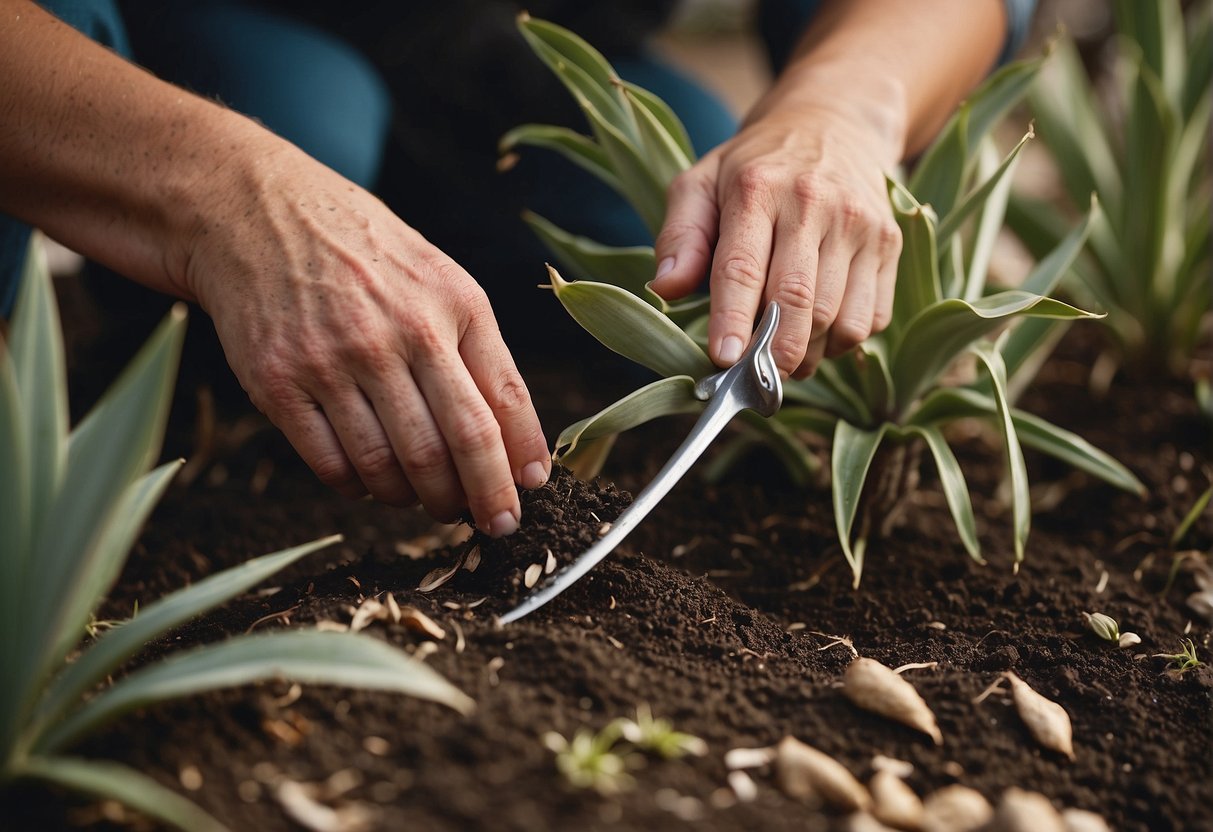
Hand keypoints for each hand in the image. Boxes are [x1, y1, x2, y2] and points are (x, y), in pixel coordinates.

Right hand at [183, 139, 550, 535]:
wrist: (257, 213)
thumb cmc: (369, 257)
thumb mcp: (443, 282)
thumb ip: (485, 360)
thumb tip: (522, 453)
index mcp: (450, 306)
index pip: (500, 407)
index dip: (516, 466)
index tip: (524, 498)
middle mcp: (395, 332)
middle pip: (448, 447)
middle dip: (474, 499)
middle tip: (480, 518)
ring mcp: (332, 359)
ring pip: (390, 466)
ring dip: (416, 499)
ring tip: (425, 499)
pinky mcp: (277, 381)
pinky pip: (331, 464)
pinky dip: (359, 488)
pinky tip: (370, 482)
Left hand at [649, 104, 902, 378]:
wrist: (834, 121)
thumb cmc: (754, 166)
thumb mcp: (702, 183)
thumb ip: (681, 237)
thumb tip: (664, 290)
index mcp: (757, 189)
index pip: (743, 266)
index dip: (733, 318)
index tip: (724, 359)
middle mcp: (815, 204)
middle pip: (797, 301)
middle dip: (773, 354)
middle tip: (753, 378)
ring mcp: (859, 224)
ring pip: (838, 318)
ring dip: (807, 355)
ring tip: (782, 356)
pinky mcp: (889, 242)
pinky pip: (871, 318)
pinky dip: (842, 343)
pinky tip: (818, 333)